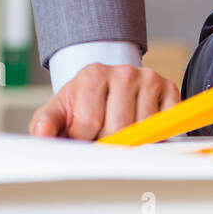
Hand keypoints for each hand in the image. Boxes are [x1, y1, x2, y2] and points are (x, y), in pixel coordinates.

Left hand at [29, 63, 179, 139]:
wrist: (105, 87)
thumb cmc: (81, 105)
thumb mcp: (56, 113)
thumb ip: (44, 125)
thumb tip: (43, 137)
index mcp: (93, 74)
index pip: (89, 122)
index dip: (83, 139)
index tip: (80, 134)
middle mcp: (123, 72)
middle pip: (119, 128)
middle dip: (107, 141)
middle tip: (101, 134)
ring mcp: (149, 78)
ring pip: (144, 129)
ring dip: (132, 140)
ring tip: (119, 128)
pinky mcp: (169, 88)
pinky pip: (167, 123)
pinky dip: (155, 133)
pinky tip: (140, 125)